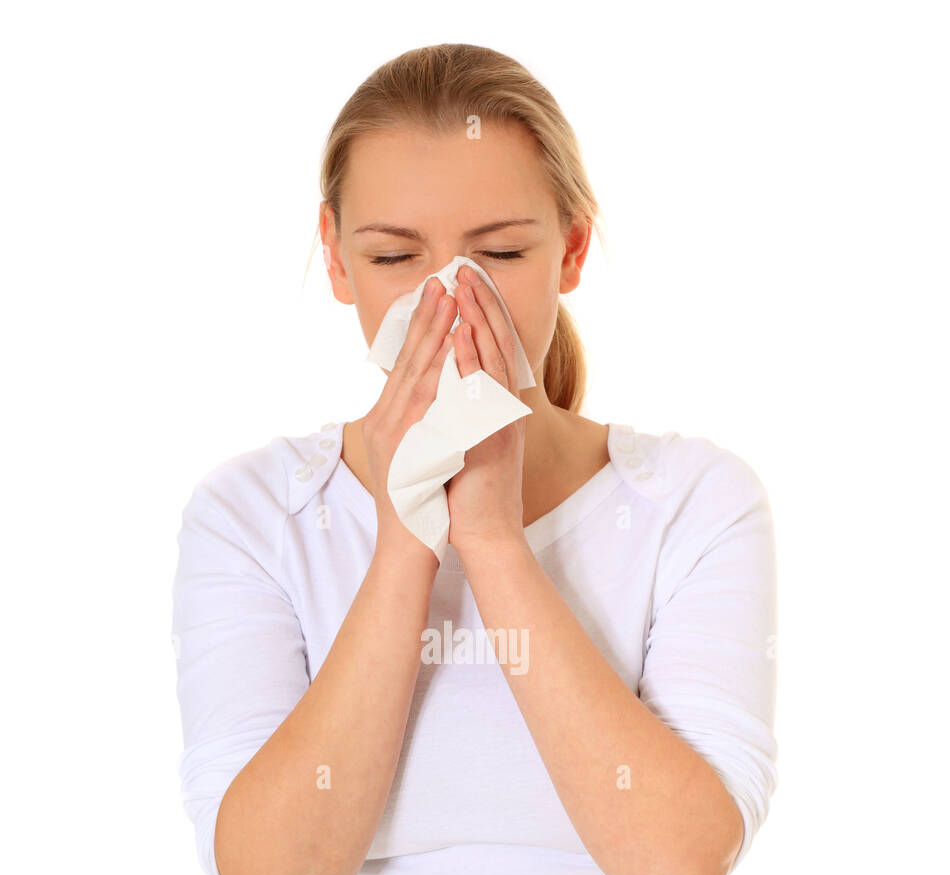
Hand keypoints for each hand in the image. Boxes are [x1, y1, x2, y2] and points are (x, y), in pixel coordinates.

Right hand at [361, 276, 456, 556]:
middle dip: (426, 318)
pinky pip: (426, 403)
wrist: (407, 546)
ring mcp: (394, 433)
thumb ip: (422, 427)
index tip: (436, 295)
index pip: (405, 364)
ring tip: (447, 300)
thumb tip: (436, 402)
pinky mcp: (408, 447)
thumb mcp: (416, 457)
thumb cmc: (418, 508)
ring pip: (415, 373)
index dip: (421, 328)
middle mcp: (385, 420)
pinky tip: (452, 349)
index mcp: (387, 419)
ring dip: (432, 334)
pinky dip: (439, 372)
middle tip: (441, 280)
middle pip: (407, 360)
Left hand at [444, 264, 526, 552]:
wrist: (485, 532)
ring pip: (491, 358)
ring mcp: (500, 420)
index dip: (482, 314)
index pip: (491, 349)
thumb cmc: (470, 492)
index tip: (467, 282)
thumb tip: (445, 386)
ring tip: (464, 284)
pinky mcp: (491, 436)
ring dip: (478, 318)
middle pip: (495, 344)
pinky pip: (480, 389)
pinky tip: (462, 332)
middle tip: (466, 267)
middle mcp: (504, 408)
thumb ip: (461, 412)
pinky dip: (471, 358)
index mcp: (497, 407)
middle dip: (481, 304)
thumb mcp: (466, 442)